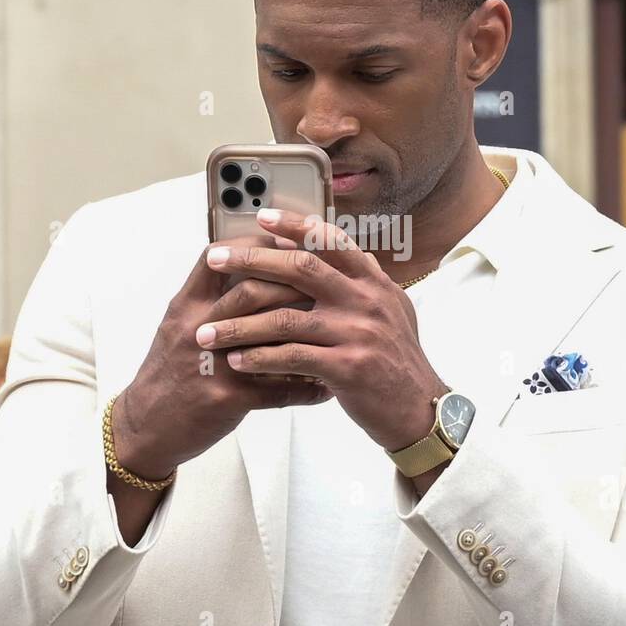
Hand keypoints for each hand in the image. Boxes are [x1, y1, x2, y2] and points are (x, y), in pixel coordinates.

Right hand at [111, 233, 332, 478]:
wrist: (145, 426)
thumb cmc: (168, 374)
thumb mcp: (179, 326)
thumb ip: (211, 299)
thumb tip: (254, 271)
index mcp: (186, 307)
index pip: (217, 258)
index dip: (254, 244)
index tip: (288, 241)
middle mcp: (196, 329)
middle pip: (249, 291)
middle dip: (292, 284)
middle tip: (325, 284)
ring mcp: (212, 364)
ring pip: (266, 336)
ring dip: (305, 331)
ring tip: (335, 330)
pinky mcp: (226, 399)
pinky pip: (278, 390)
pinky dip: (306, 389)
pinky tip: (326, 388)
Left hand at [197, 208, 448, 451]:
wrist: (419, 409)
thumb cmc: (397, 360)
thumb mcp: (392, 309)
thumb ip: (362, 281)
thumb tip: (329, 249)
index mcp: (374, 282)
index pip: (330, 240)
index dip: (294, 225)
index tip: (261, 216)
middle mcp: (367, 300)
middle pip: (300, 267)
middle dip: (251, 260)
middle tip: (215, 258)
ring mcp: (358, 333)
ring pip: (285, 318)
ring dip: (239, 324)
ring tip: (207, 331)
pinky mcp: (347, 368)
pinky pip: (290, 357)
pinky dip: (259, 359)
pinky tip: (236, 361)